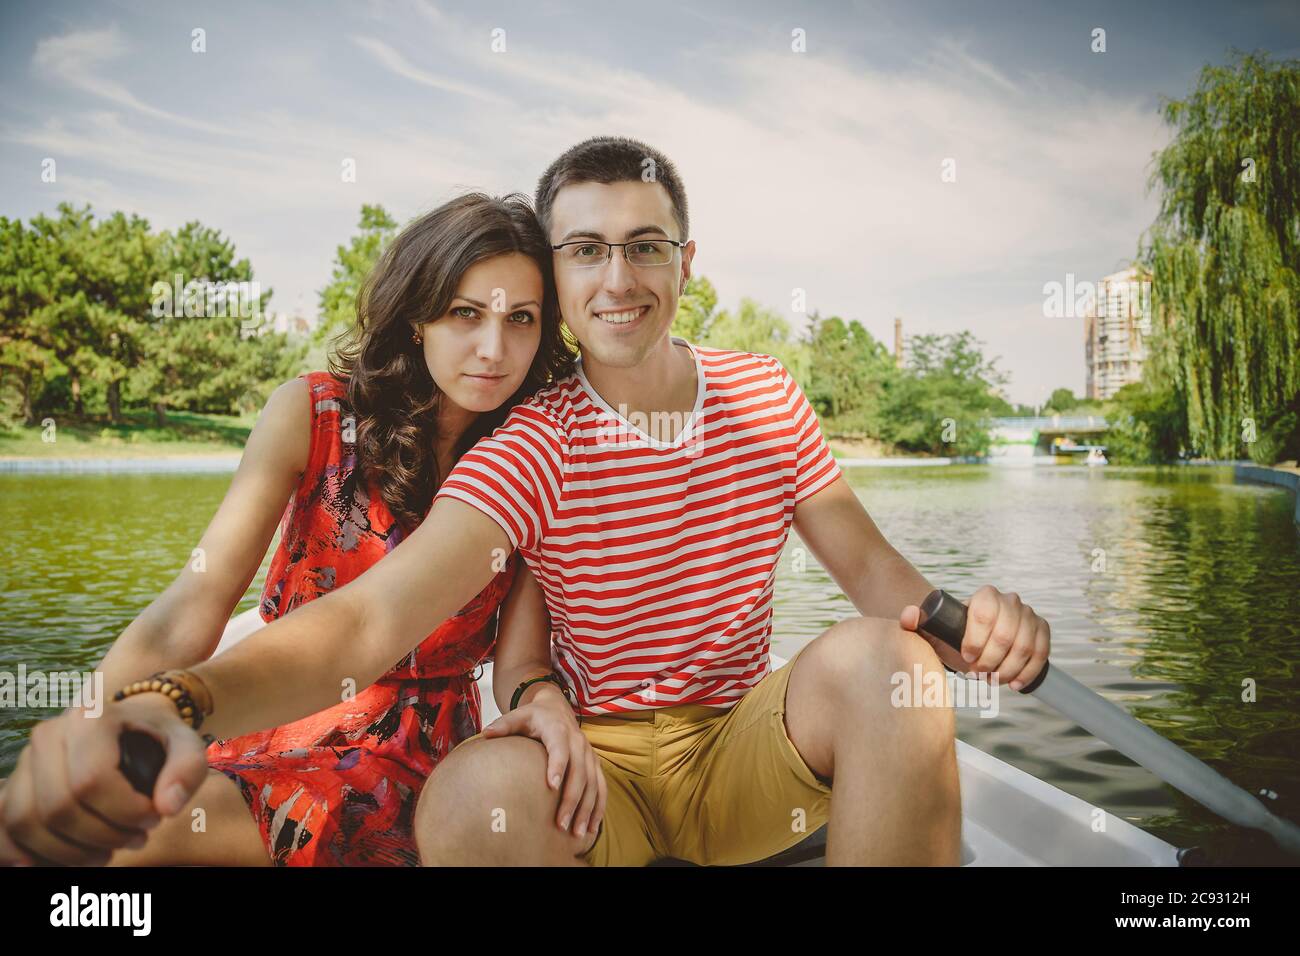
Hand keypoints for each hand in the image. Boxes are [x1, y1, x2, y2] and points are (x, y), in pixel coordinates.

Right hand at [0, 693, 208, 865]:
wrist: (127, 726)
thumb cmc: (156, 738)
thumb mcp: (185, 743)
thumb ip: (188, 769)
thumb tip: (166, 807)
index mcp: (89, 718)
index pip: (91, 780)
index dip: (124, 812)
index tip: (154, 819)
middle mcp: (49, 734)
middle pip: (57, 807)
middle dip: (100, 836)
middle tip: (136, 839)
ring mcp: (25, 760)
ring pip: (26, 822)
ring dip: (68, 852)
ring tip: (108, 852)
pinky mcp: (14, 784)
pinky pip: (4, 828)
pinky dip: (28, 854)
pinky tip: (65, 861)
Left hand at [481, 687, 605, 839]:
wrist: (557, 709)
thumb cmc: (534, 717)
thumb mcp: (519, 715)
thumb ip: (504, 725)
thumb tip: (486, 734)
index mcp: (558, 730)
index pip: (560, 749)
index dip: (557, 766)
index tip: (552, 786)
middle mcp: (578, 742)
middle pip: (579, 772)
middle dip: (571, 800)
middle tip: (561, 824)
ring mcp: (589, 754)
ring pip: (593, 783)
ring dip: (587, 809)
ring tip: (577, 833)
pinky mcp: (594, 764)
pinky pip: (601, 787)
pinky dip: (598, 807)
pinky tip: (592, 828)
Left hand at [900, 585, 1050, 691]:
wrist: (973, 641)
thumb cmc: (951, 636)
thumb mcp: (931, 630)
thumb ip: (913, 621)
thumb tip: (909, 615)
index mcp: (985, 595)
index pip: (984, 614)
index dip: (976, 640)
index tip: (966, 658)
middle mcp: (1010, 600)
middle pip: (1006, 633)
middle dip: (991, 660)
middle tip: (978, 674)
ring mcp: (1029, 615)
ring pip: (1025, 646)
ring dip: (1008, 669)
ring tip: (993, 680)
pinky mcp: (1042, 630)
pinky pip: (1042, 652)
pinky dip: (1028, 671)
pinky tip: (1015, 683)